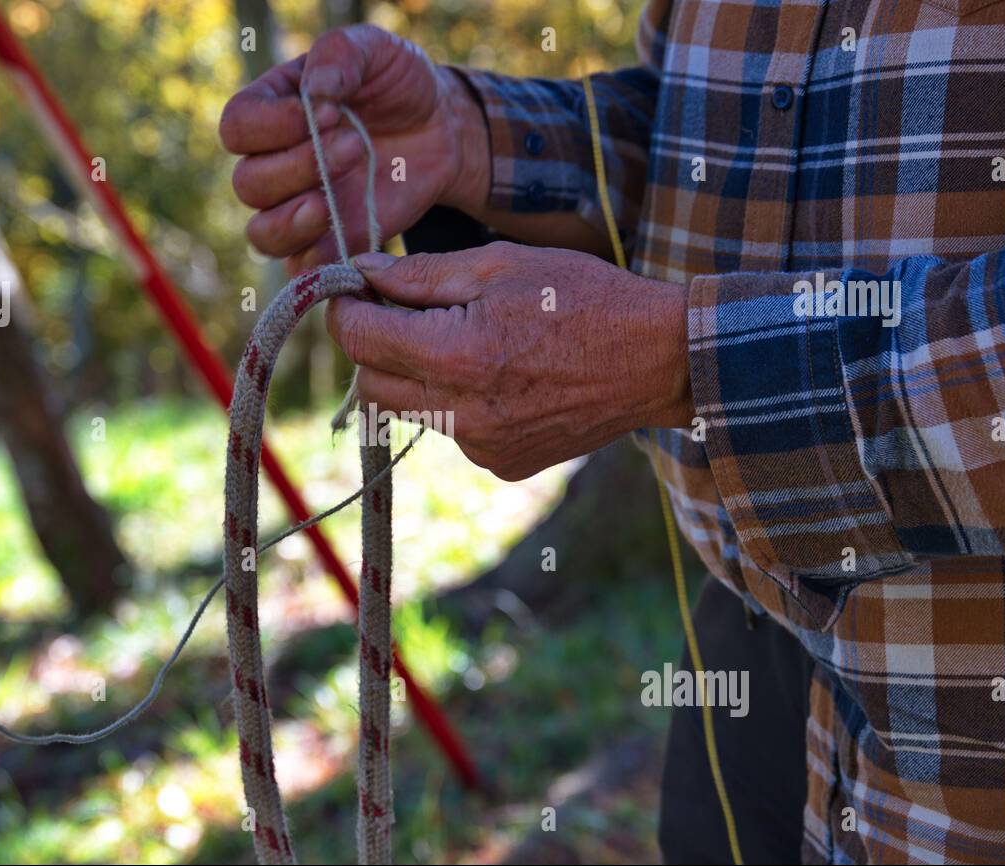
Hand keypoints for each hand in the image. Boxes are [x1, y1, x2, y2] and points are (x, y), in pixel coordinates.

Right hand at [219, 24, 487, 272]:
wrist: (440, 129)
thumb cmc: (398, 84)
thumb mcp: (375, 50)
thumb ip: (341, 55)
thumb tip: (316, 89)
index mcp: (270, 110)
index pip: (238, 126)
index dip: (273, 125)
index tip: (327, 112)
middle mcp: (272, 163)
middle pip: (249, 185)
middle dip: (298, 168)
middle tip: (353, 145)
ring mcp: (297, 209)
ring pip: (263, 234)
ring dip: (295, 221)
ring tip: (332, 203)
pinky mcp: (328, 243)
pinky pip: (301, 269)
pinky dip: (317, 261)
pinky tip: (344, 235)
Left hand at [326, 243, 691, 480]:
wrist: (658, 359)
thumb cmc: (584, 298)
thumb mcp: (502, 264)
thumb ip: (423, 275)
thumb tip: (363, 272)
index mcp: (456, 355)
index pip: (359, 339)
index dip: (346, 308)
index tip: (354, 289)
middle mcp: (462, 412)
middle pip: (370, 384)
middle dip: (375, 346)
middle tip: (405, 312)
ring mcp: (483, 446)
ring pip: (410, 410)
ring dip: (416, 375)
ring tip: (464, 340)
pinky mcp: (503, 462)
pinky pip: (452, 432)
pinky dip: (456, 403)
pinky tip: (500, 375)